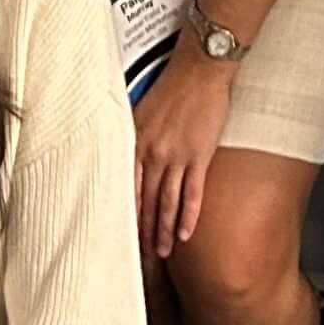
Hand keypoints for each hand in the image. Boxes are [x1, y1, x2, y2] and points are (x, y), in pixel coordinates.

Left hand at [132, 34, 236, 255]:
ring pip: (167, 202)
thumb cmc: (172, 85)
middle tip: (142, 256)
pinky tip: (185, 233)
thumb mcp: (141, 108)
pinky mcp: (199, 156)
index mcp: (136, 141)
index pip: (127, 187)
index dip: (126, 213)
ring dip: (164, 230)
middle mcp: (153, 152)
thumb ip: (135, 136)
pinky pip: (192, 193)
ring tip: (162, 251)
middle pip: (146, 201)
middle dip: (144, 231)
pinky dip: (189, 216)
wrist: (200, 68)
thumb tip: (128, 159)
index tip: (123, 233)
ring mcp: (177, 156)